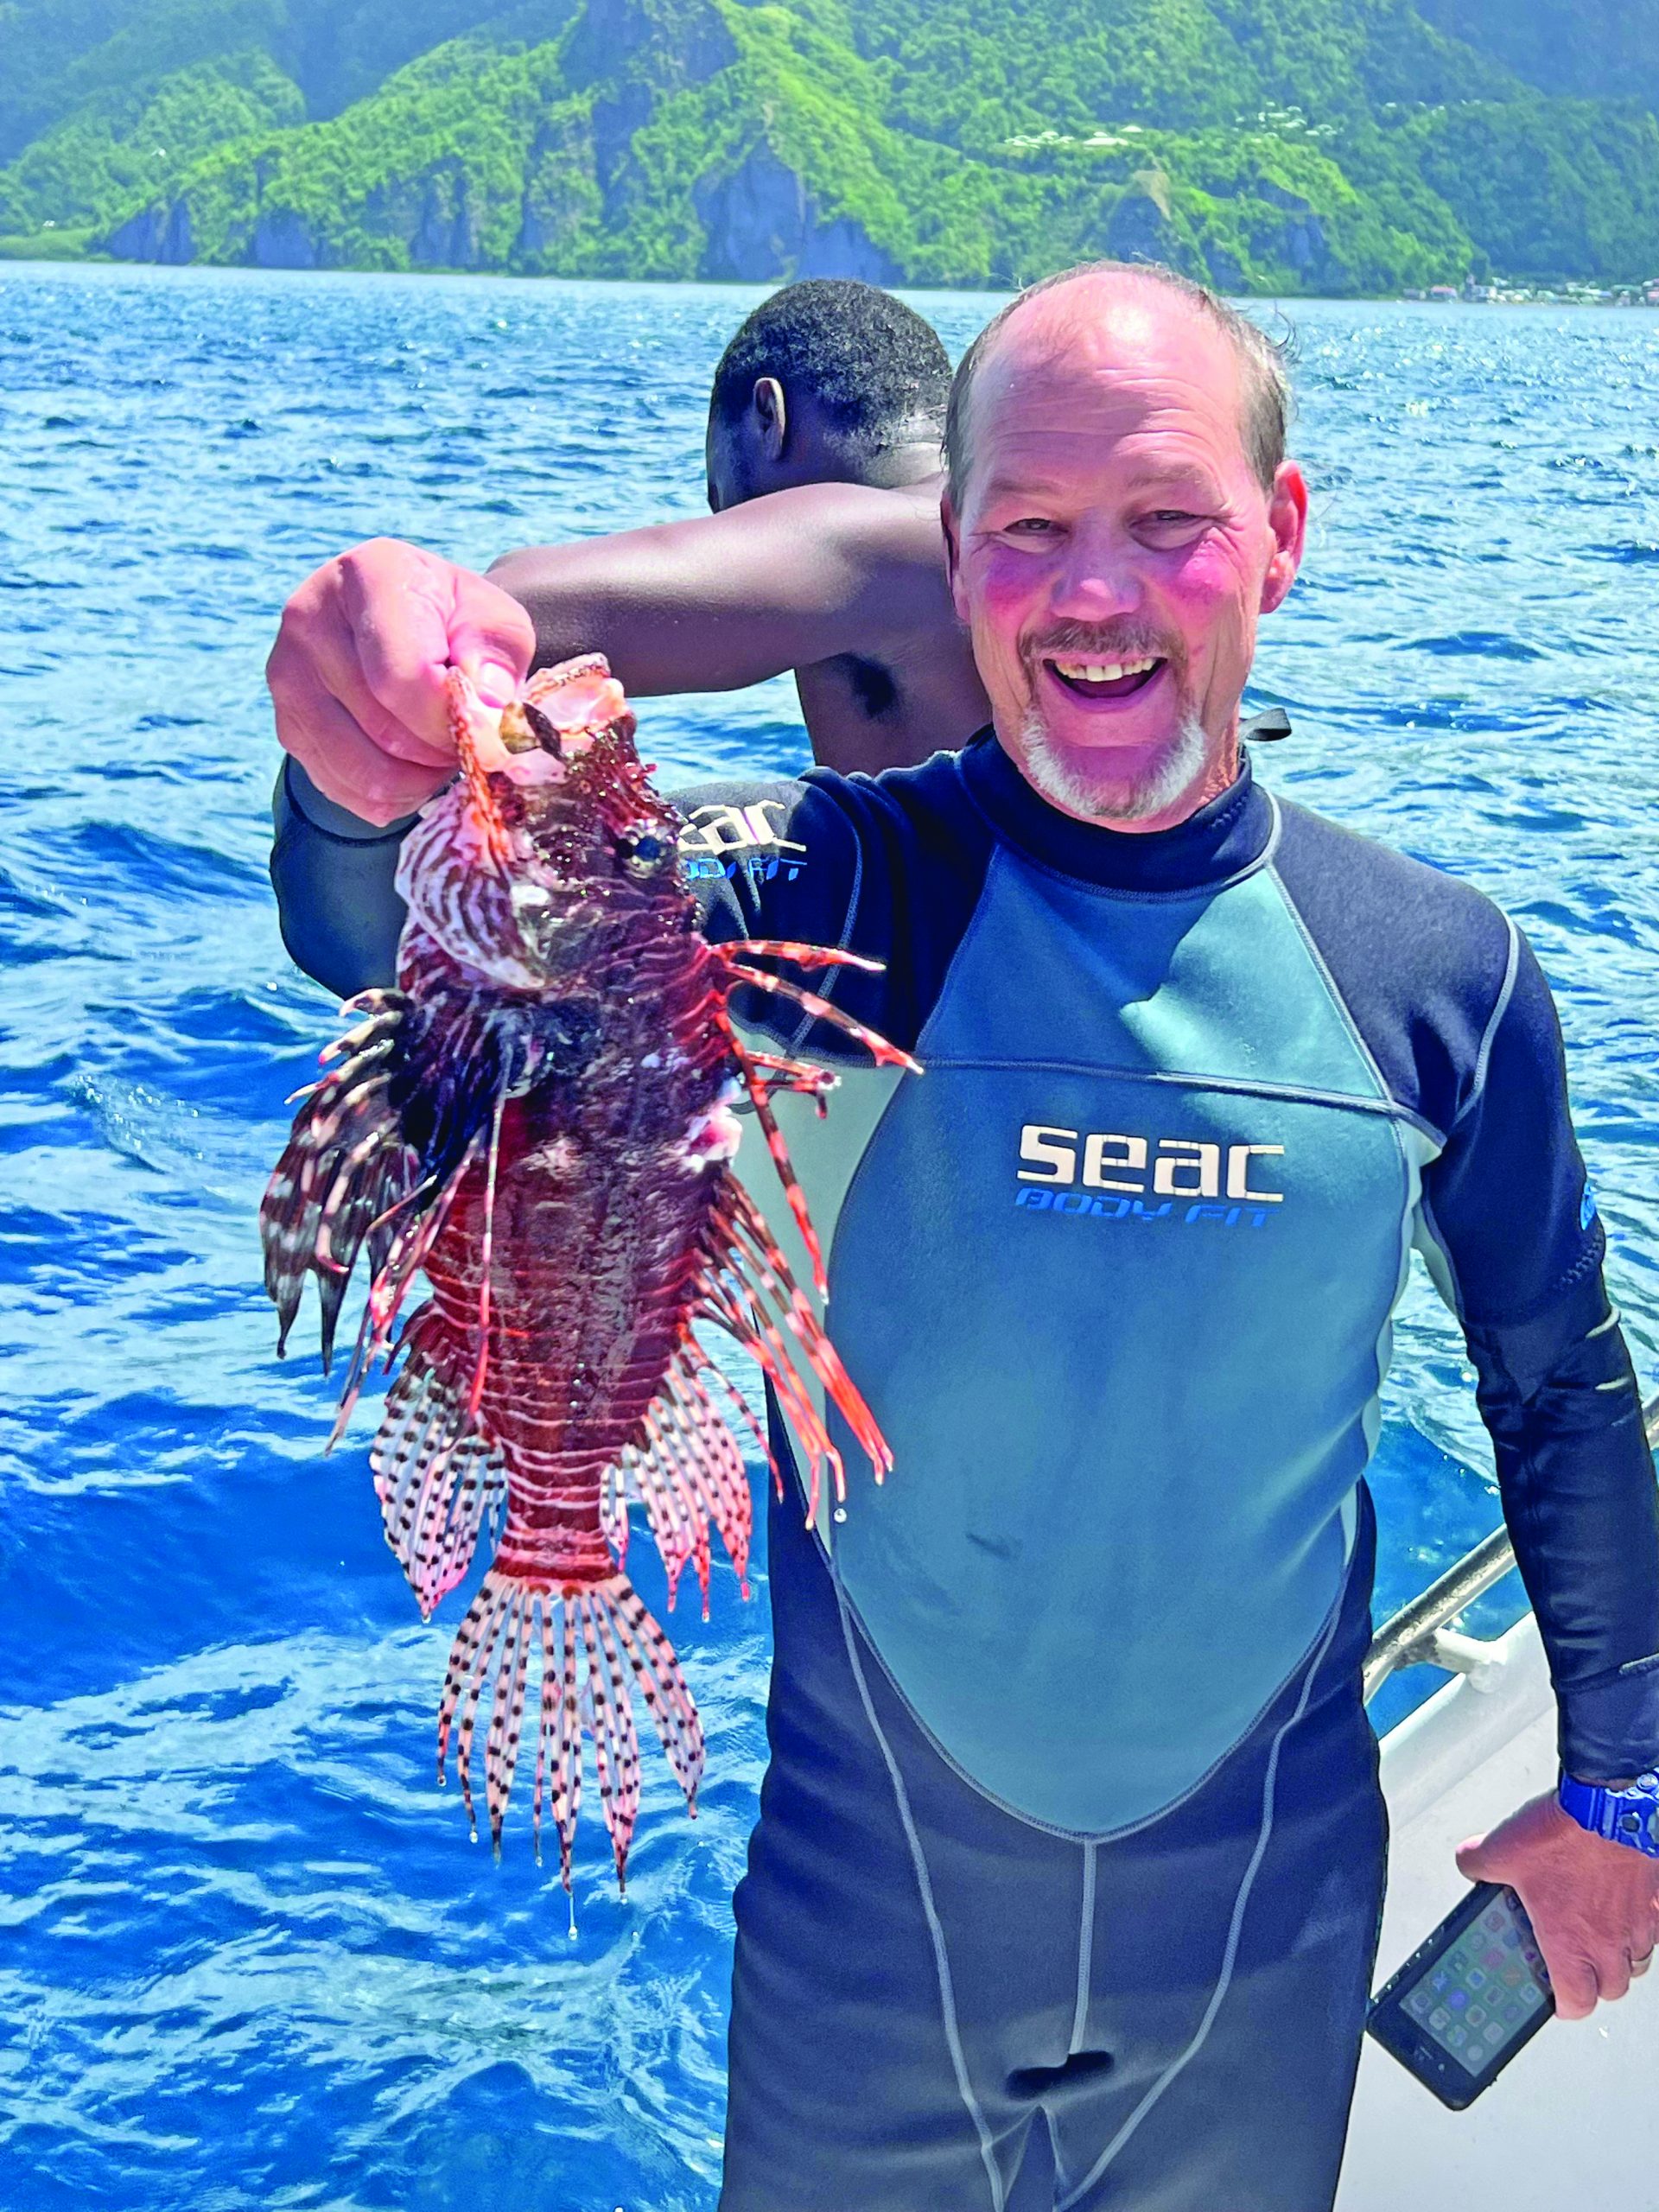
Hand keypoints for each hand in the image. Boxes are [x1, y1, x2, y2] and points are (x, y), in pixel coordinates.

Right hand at [266, 538, 534, 823]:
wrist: (400, 625)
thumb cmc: (453, 622)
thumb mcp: (493, 621)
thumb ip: (495, 656)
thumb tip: (482, 713)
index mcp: (369, 575)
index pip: (402, 677)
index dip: (450, 720)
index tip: (481, 726)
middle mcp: (310, 618)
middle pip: (385, 730)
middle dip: (441, 752)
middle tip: (467, 740)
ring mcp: (287, 675)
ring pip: (364, 773)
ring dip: (418, 781)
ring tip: (440, 752)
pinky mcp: (285, 724)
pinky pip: (346, 791)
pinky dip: (390, 796)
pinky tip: (411, 765)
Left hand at [1457, 1790, 1658, 2018]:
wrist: (1607, 1804)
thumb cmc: (1561, 1833)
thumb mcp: (1498, 1850)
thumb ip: (1477, 1865)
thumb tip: (1469, 1864)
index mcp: (1570, 1943)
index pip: (1577, 2002)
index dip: (1566, 2004)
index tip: (1558, 1997)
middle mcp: (1610, 1942)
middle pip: (1613, 1988)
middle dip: (1596, 1982)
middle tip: (1581, 1965)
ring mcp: (1639, 1923)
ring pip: (1639, 1961)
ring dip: (1622, 1957)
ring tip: (1603, 1938)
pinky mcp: (1657, 1900)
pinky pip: (1655, 1928)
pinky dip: (1642, 1925)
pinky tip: (1626, 1907)